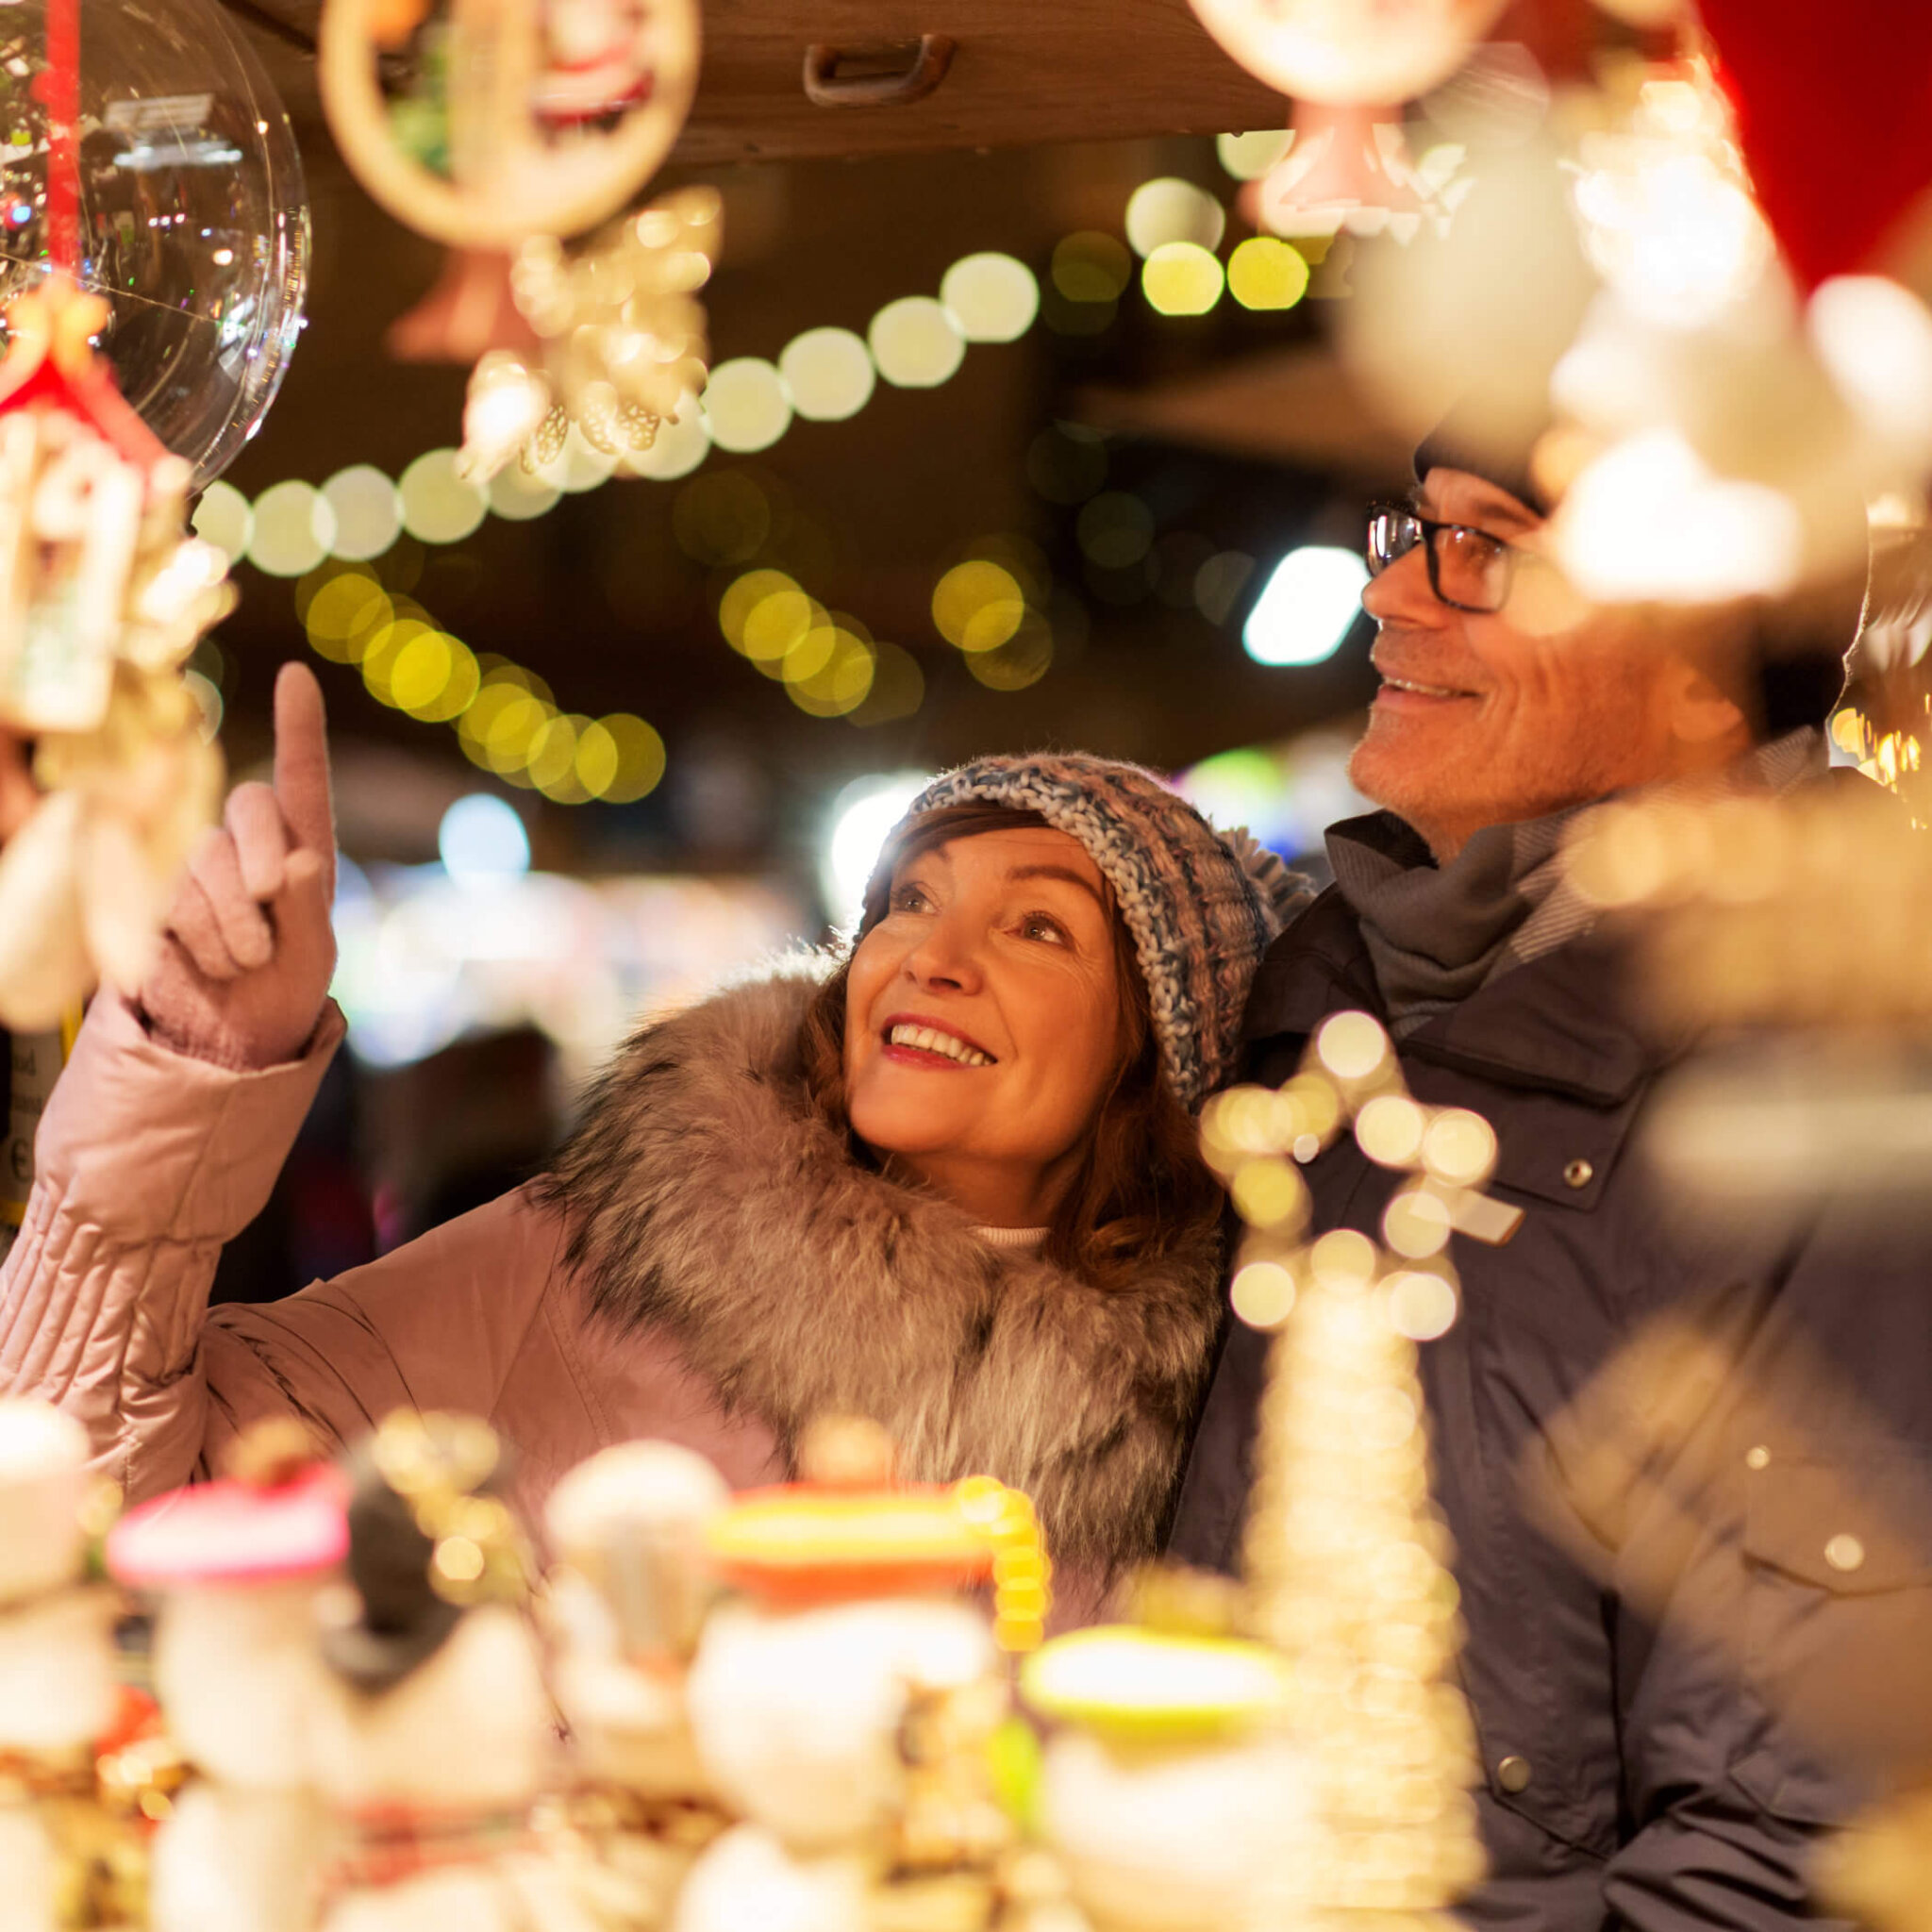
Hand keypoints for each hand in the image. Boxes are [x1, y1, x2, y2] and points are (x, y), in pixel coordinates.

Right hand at [137, 661, 338, 1069]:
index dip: (298, 728)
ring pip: (207, 861)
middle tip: (274, 906)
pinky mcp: (155, 899)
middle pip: (248, 807)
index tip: (296, 675)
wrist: (229, 1041)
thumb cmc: (284, 993)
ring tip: (247, 960)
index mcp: (302, 852)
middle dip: (263, 858)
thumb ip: (311, 908)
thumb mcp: (314, 957)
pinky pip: (174, 900)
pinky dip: (202, 940)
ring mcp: (198, 869)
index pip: (301, 781)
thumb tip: (300, 861)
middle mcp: (248, 849)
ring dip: (234, 921)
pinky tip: (213, 966)